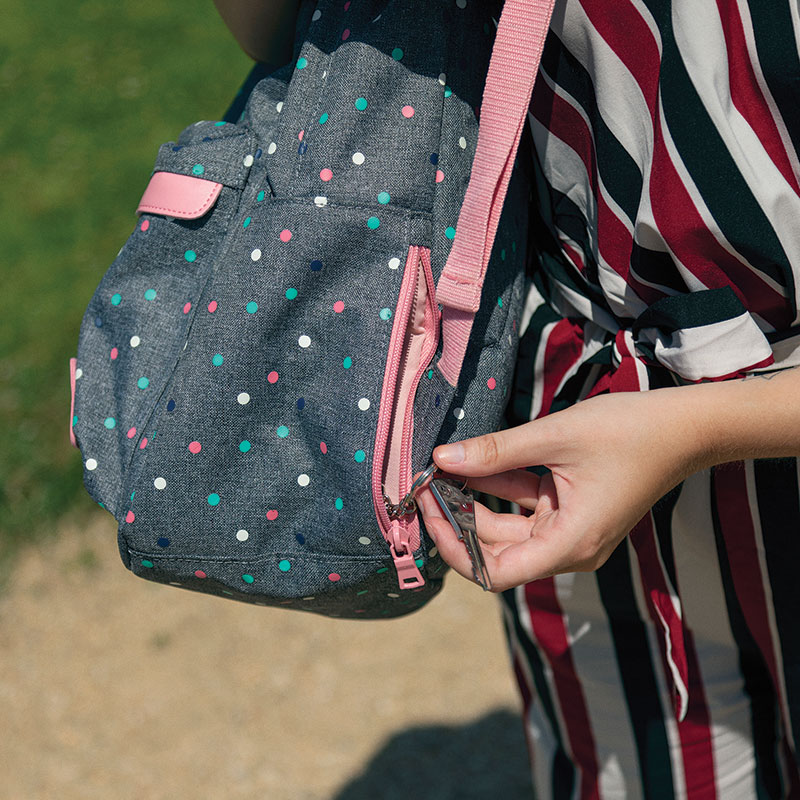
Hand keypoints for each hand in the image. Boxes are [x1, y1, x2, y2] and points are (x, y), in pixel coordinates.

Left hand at [417, 387, 712, 591]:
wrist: (685, 427)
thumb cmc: (630, 431)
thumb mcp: (555, 436)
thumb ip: (495, 451)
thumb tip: (441, 459)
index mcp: (570, 543)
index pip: (495, 572)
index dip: (455, 546)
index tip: (429, 510)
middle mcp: (570, 548)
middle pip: (497, 549)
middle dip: (460, 517)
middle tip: (428, 481)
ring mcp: (572, 533)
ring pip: (509, 528)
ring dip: (478, 501)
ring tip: (444, 471)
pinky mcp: (572, 514)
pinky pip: (527, 510)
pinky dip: (501, 489)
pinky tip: (476, 463)